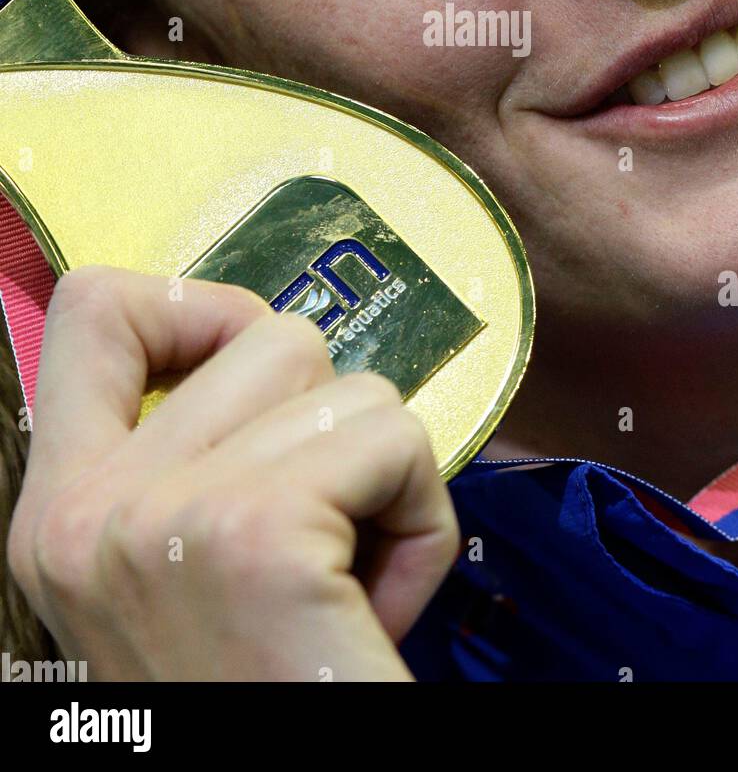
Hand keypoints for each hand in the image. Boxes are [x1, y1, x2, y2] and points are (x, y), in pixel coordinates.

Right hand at [7, 265, 459, 680]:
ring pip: (351, 385)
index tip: (254, 383)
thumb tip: (278, 347)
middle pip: (271, 334)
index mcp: (60, 510)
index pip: (95, 307)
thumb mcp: (181, 575)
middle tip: (327, 528)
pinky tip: (380, 608)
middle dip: (334, 421)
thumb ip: (195, 463)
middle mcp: (86, 510)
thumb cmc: (262, 685)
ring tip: (354, 582)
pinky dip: (424, 520)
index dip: (199, 310)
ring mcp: (165, 520)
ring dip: (386, 481)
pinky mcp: (260, 539)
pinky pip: (397, 444)